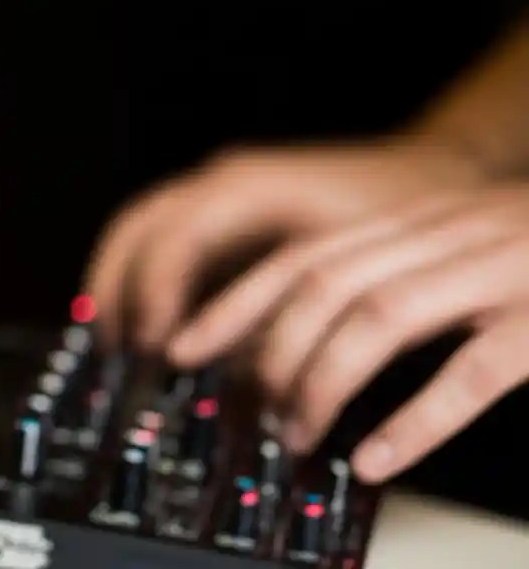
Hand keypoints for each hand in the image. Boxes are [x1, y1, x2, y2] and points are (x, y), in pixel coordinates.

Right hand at [85, 140, 482, 349]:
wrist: (432, 169)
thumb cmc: (402, 217)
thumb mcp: (352, 274)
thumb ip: (288, 321)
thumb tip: (239, 377)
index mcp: (250, 186)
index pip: (176, 235)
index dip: (157, 292)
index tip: (156, 345)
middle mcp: (222, 180)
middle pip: (138, 227)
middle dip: (117, 288)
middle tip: (114, 349)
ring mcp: (218, 190)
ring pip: (141, 230)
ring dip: (122, 285)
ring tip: (118, 343)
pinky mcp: (224, 211)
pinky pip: (164, 240)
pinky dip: (148, 281)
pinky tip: (151, 325)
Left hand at [168, 184, 528, 482]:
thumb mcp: (460, 243)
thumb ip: (394, 272)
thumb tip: (312, 332)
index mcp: (418, 222)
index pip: (299, 255)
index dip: (233, 302)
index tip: (183, 345)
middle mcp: (448, 236)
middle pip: (323, 285)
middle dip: (269, 352)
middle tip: (255, 414)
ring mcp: (503, 271)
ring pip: (380, 320)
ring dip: (323, 383)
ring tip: (301, 436)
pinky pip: (473, 372)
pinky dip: (417, 420)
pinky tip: (381, 459)